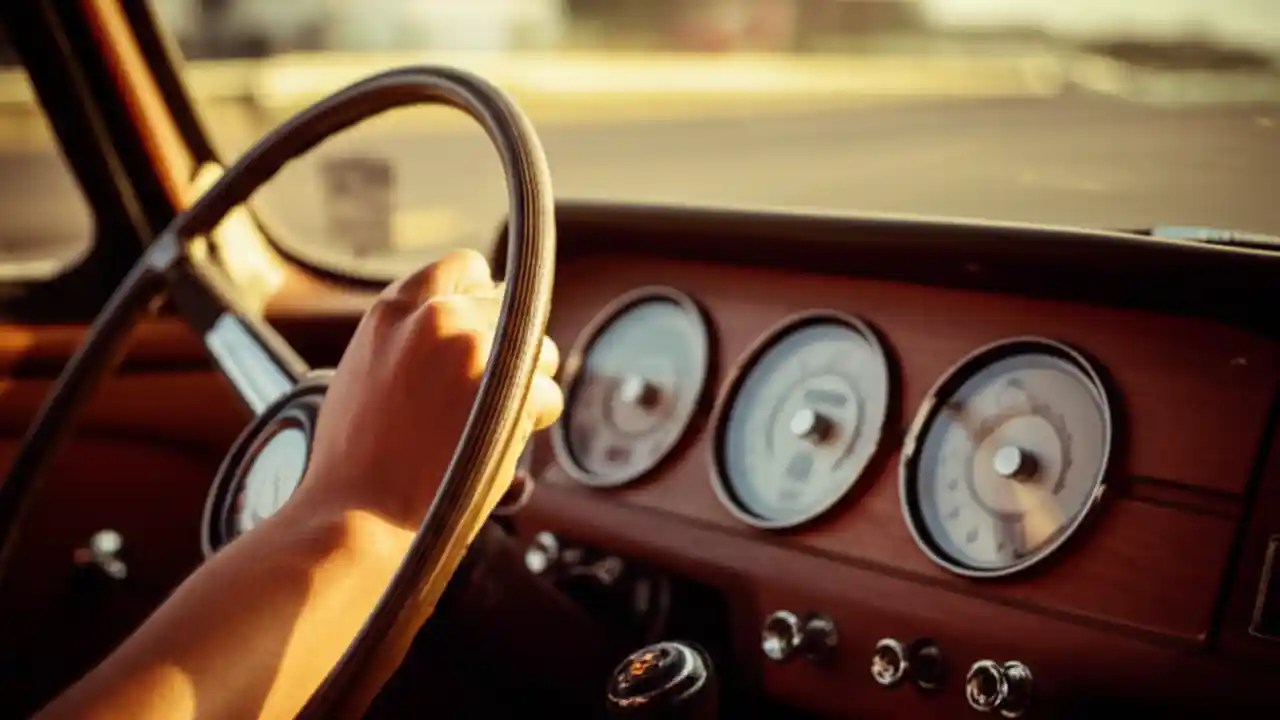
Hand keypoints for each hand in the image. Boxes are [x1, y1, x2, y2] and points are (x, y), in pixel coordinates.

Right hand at [295, 249, 562, 530]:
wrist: (358, 517)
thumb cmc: (354, 464)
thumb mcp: (362, 373)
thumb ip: (405, 338)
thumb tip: (454, 325)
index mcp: (392, 311)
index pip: (462, 268)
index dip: (483, 296)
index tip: (491, 322)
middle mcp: (435, 319)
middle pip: (509, 309)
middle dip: (507, 347)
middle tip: (489, 392)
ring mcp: (474, 350)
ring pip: (537, 349)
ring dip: (526, 383)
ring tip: (488, 424)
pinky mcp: (509, 389)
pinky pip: (548, 394)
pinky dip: (535, 421)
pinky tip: (502, 446)